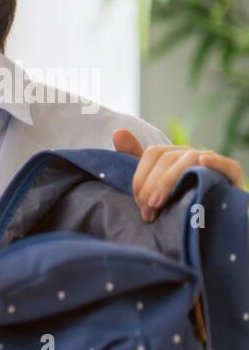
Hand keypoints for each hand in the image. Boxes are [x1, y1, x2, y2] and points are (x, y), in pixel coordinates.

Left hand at [113, 129, 243, 222]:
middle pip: (168, 158)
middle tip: (146, 210)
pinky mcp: (231, 174)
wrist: (210, 216)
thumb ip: (135, 158)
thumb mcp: (153, 181)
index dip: (141, 177)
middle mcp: (191, 154)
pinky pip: (227, 164)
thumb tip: (117, 133)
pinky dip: (215, 162)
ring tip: (158, 203)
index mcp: (172, 155)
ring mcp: (211, 162)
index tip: (138, 202)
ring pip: (190, 159)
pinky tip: (204, 161)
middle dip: (152, 186)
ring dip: (170, 180)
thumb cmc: (176, 198)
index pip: (152, 154)